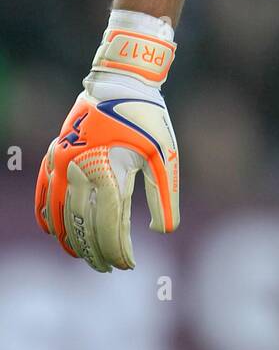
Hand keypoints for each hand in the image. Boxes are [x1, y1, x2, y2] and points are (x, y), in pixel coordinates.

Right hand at [35, 13, 179, 270]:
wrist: (121, 81)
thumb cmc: (147, 118)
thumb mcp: (164, 155)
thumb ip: (165, 195)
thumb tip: (164, 232)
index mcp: (109, 172)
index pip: (109, 226)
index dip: (117, 250)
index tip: (129, 265)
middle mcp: (80, 171)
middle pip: (82, 226)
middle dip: (95, 251)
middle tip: (108, 268)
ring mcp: (63, 163)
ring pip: (59, 214)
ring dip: (70, 239)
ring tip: (84, 256)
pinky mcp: (55, 155)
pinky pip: (44, 192)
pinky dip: (47, 215)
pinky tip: (52, 232)